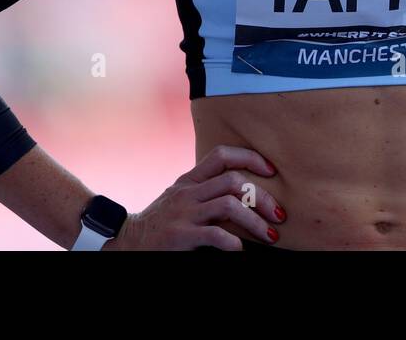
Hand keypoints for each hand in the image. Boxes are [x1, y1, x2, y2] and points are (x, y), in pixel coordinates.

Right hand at [107, 145, 286, 249]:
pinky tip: (240, 249)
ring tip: (270, 236)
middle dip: (263, 197)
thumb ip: (203, 190)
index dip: (250, 158)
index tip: (271, 171)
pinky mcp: (179, 236)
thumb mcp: (179, 199)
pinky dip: (233, 243)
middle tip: (280, 215)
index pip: (221, 155)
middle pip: (233, 181)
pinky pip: (214, 234)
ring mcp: (183, 213)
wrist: (125, 242)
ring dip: (255, 221)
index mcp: (189, 180)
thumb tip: (243, 190)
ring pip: (229, 205)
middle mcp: (187, 192)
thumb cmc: (159, 223)